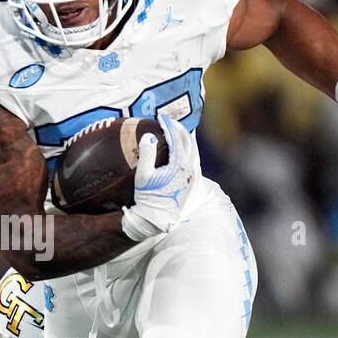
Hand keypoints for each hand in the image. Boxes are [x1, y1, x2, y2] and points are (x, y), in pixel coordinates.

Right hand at [120, 116, 200, 241]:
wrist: (157, 219)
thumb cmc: (148, 199)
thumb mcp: (143, 177)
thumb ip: (147, 154)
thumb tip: (149, 136)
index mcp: (178, 165)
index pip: (176, 138)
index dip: (168, 125)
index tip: (160, 117)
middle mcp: (189, 168)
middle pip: (188, 140)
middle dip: (178, 128)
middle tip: (168, 120)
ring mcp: (193, 174)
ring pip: (193, 148)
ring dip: (185, 137)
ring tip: (177, 130)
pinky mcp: (192, 181)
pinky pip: (194, 157)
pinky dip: (189, 148)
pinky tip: (184, 147)